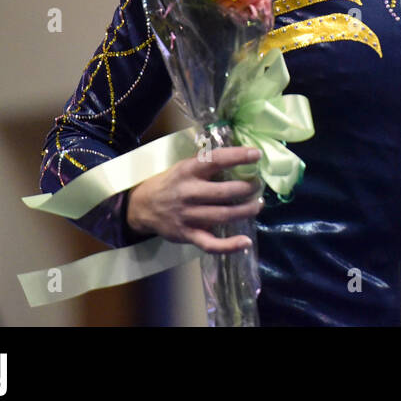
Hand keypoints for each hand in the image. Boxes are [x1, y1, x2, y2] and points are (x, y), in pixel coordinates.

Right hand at [125, 147, 263, 252]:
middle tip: (258, 185)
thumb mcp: (185, 166)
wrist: (143, 207)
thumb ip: (208, 164)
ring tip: (258, 205)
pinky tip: (245, 242)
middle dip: (247, 188)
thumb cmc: (172, 183)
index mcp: (188, 171)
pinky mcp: (187, 235)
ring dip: (245, 211)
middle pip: (224, 192)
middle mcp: (188, 193)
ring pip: (222, 215)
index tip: (256, 154)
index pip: (215, 160)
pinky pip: (210, 244)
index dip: (238, 156)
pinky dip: (229, 246)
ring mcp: (188, 216)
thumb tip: (241, 156)